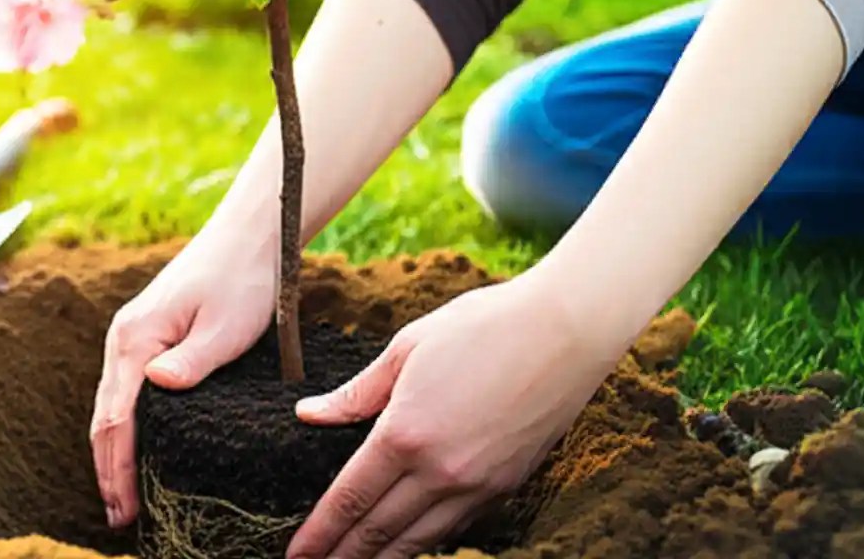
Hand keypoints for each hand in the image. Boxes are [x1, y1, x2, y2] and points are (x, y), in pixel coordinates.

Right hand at [90, 228, 276, 528]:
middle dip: (109, 471)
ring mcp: (133, 337)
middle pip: (104, 418)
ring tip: (125, 497)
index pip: (115, 419)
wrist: (249, 235)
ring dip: (115, 452)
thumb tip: (158, 388)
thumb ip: (193, 361)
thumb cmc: (242, 278)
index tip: (125, 509)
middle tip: (121, 519)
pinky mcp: (149, 337)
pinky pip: (127, 392)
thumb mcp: (226, 326)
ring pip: (113, 406)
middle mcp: (124, 339)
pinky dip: (126, 427)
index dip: (118, 470)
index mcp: (135, 339)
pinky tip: (139, 449)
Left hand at [286, 273, 620, 558]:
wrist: (567, 331)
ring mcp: (477, 484)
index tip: (296, 554)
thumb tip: (308, 415)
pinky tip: (408, 545)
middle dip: (342, 556)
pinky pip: (455, 527)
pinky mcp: (507, 486)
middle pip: (378, 531)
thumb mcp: (407, 348)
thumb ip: (357, 393)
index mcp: (404, 433)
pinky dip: (425, 542)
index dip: (319, 533)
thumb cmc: (482, 326)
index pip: (349, 499)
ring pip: (418, 540)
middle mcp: (440, 471)